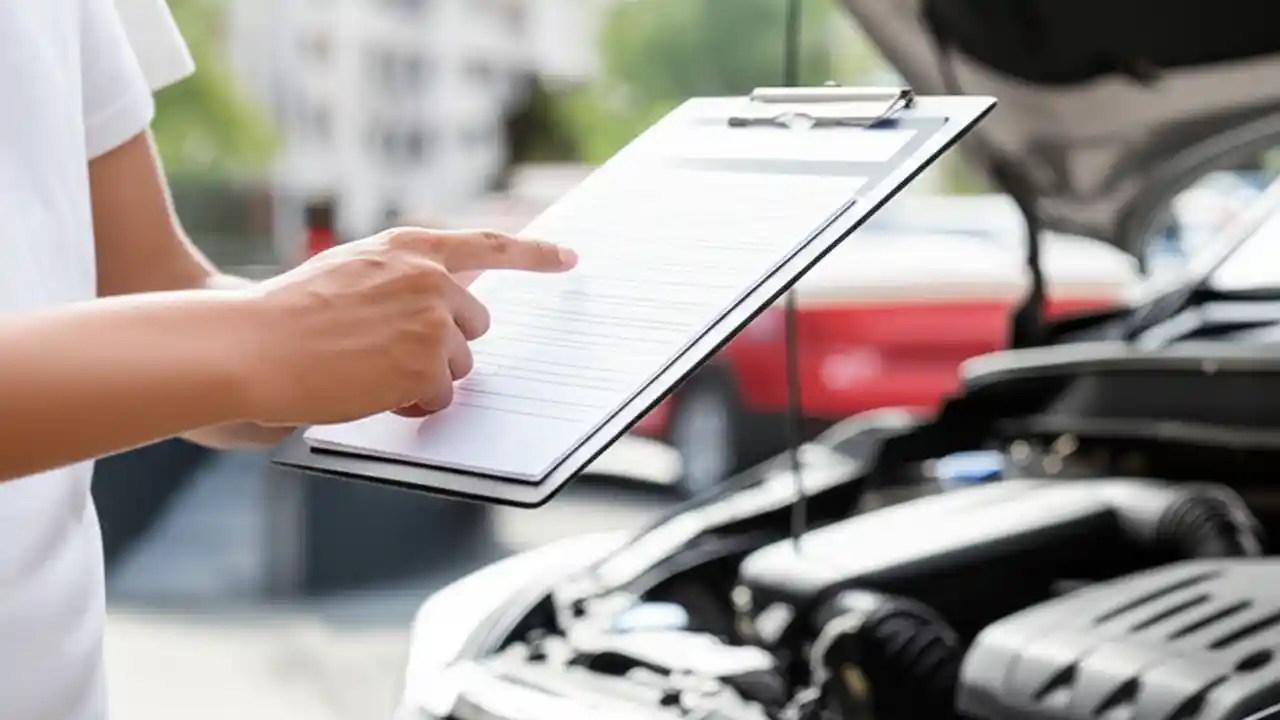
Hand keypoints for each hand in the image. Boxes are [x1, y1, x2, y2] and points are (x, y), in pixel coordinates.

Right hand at [244, 228, 575, 424]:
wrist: (255, 345)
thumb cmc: (291, 316)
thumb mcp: (353, 271)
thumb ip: (403, 276)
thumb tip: (451, 302)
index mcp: (409, 248)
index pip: (488, 244)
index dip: (534, 253)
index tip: (569, 257)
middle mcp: (430, 277)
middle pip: (473, 324)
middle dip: (442, 345)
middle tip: (387, 352)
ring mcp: (433, 320)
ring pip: (458, 365)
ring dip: (423, 376)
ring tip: (366, 368)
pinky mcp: (429, 362)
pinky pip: (441, 396)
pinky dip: (411, 402)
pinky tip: (369, 388)